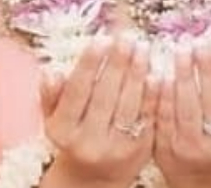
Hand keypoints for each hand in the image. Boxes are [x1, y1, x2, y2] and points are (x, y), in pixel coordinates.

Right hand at [39, 33, 158, 187]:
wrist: (93, 178)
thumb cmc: (73, 137)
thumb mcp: (55, 119)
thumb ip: (51, 95)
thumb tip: (51, 71)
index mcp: (63, 131)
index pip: (77, 92)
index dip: (89, 65)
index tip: (101, 39)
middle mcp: (88, 142)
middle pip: (106, 97)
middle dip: (117, 64)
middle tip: (127, 37)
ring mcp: (115, 148)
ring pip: (128, 106)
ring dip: (137, 74)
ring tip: (143, 48)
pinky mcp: (140, 150)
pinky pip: (148, 118)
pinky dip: (154, 95)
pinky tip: (159, 74)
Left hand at [154, 43, 210, 187]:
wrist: (200, 184)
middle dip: (205, 68)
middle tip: (199, 41)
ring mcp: (191, 148)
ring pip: (186, 108)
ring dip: (183, 75)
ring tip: (181, 49)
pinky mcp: (165, 150)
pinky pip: (163, 117)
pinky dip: (160, 94)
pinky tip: (158, 73)